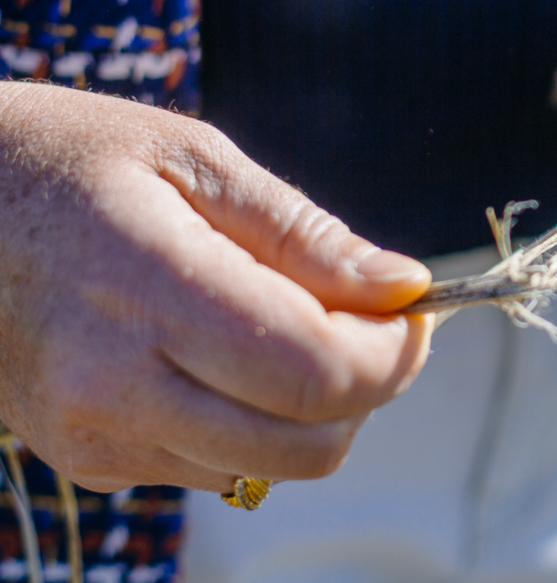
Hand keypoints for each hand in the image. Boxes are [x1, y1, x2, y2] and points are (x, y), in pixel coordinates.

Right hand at [0, 82, 432, 492]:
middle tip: (372, 323)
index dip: (391, 353)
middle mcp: (113, 385)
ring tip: (294, 328)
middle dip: (371, 388)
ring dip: (319, 410)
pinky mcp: (88, 461)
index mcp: (144, 289)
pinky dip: (259, 423)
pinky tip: (230, 357)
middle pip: (306, 443)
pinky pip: (220, 468)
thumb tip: (403, 286)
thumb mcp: (194, 159)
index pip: (312, 369)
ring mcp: (95, 437)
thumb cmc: (72, 162)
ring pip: (272, 468)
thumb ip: (305, 233)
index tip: (413, 314)